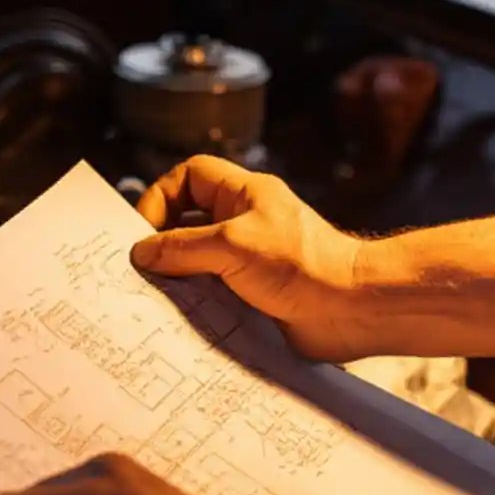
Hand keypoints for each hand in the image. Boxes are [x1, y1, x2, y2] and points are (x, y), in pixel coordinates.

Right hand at [130, 156, 370, 360]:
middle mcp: (244, 222)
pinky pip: (213, 292)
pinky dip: (196, 303)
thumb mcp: (232, 246)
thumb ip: (182, 247)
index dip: (162, 196)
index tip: (144, 230)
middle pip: (188, 220)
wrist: (351, 309)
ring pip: (197, 260)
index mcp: (243, 195)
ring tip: (159, 296)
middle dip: (164, 242)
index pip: (190, 177)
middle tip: (143, 267)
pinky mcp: (253, 292)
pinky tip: (184, 317)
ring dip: (179, 278)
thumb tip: (143, 253)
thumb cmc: (304, 265)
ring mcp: (249, 258)